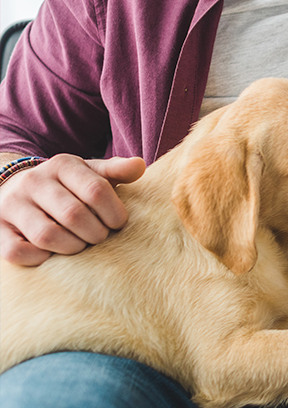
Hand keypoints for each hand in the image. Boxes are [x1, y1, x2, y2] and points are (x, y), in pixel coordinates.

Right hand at [0, 154, 144, 264]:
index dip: (114, 213)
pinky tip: (53, 253)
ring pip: (48, 235)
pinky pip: (18, 252)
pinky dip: (41, 258)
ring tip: (81, 245)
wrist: (17, 190)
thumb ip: (116, 171)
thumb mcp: (90, 173)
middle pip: (74, 215)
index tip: (119, 223)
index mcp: (62, 165)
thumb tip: (140, 166)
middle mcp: (34, 181)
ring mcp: (12, 206)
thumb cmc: (67, 186)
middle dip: (96, 233)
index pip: (96, 190)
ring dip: (72, 247)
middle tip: (101, 237)